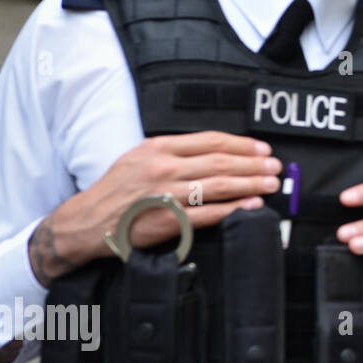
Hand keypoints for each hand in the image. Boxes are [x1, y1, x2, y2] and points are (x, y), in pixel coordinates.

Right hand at [31, 132, 279, 283]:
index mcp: (158, 148)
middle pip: (220, 162)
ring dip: (251, 184)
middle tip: (274, 166)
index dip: (242, 144)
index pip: (210, 141)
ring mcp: (165, 194)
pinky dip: (234, 208)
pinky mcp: (166, 220)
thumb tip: (218, 150)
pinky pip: (208, 214)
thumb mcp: (140, 157)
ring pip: (218, 186)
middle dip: (253, 164)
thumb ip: (175, 151)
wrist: (88, 221)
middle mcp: (163, 168)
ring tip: (270, 183)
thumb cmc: (117, 189)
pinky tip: (252, 205)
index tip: (262, 148)